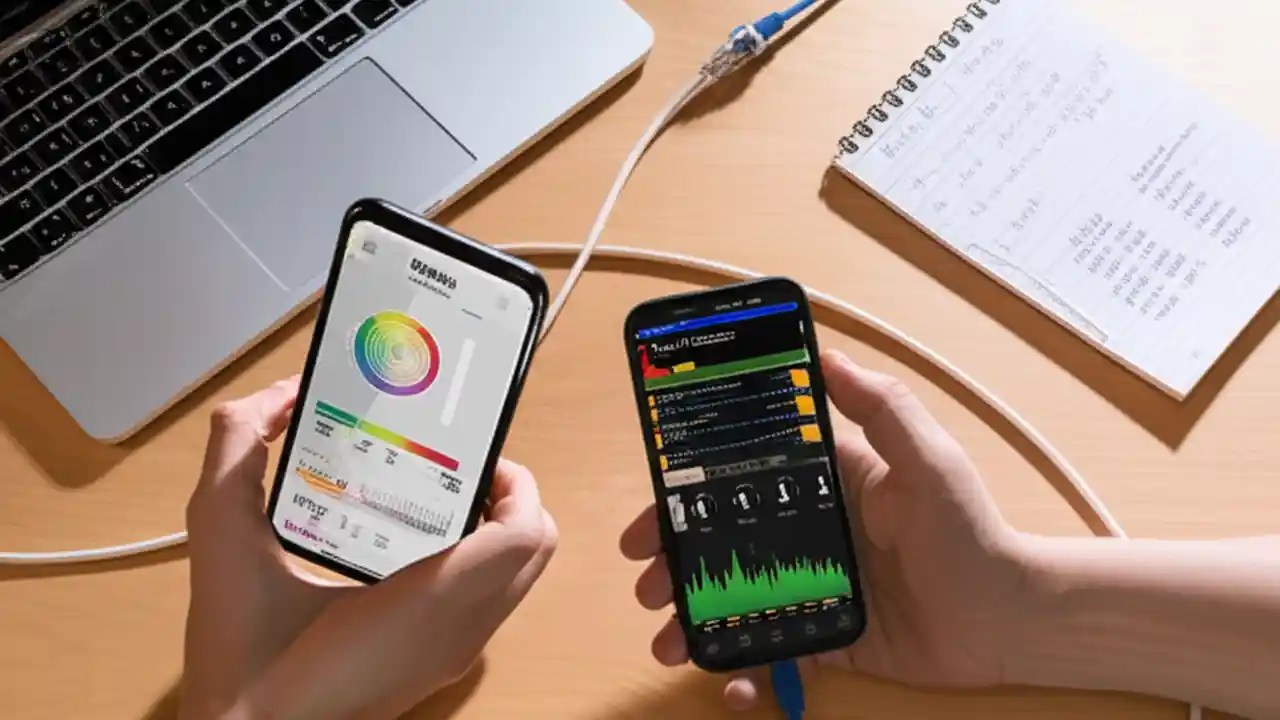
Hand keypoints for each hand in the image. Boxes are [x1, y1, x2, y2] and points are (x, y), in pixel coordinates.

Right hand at [181, 378, 557, 719]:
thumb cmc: (241, 660)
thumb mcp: (223, 542)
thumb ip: (236, 454)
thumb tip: (271, 400)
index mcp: (430, 601)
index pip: (525, 531)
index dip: (514, 480)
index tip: (469, 456)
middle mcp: (461, 633)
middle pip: (538, 549)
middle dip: (509, 497)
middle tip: (450, 472)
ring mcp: (457, 656)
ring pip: (521, 579)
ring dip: (497, 531)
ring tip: (432, 501)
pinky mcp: (443, 669)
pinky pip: (493, 604)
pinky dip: (479, 565)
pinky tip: (411, 547)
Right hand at [620, 350, 1032, 708]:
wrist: (1008, 619)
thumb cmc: (969, 532)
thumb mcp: (927, 461)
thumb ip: (882, 407)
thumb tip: (828, 356)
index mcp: (823, 485)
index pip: (740, 480)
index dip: (689, 492)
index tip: (652, 507)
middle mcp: (808, 533)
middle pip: (721, 543)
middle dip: (674, 561)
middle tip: (645, 580)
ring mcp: (812, 587)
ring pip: (733, 600)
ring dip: (692, 620)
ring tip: (667, 640)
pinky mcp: (825, 637)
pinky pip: (771, 655)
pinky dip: (744, 672)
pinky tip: (729, 687)